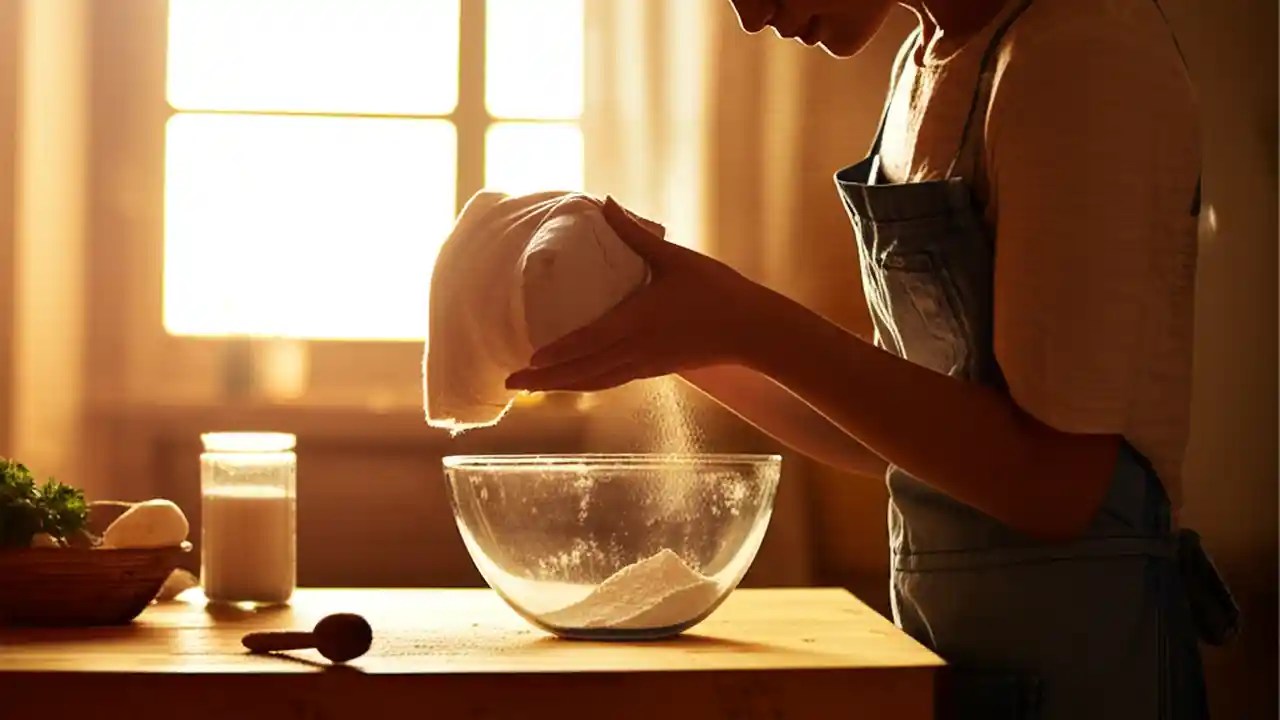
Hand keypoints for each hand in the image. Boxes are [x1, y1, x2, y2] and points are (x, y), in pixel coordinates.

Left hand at [505, 197, 774, 391]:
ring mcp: (646, 364)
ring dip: (561, 386)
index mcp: (639, 321)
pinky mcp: (654, 369)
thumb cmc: (717, 290)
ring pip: (595, 381)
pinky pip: (612, 381)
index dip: (559, 353)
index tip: (530, 360)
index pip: (590, 341)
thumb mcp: (675, 257)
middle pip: (584, 370)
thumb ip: (635, 234)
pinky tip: (572, 383)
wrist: (752, 330)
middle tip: (510, 382)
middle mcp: (638, 349)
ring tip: (531, 388)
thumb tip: (606, 202)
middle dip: (546, 379)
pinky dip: (586, 384)